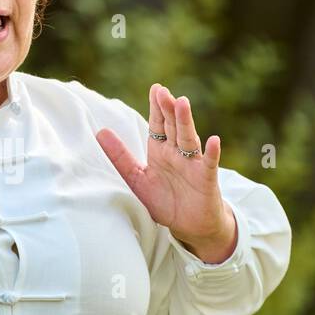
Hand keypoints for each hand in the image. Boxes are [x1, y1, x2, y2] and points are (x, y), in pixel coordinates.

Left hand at [95, 83, 237, 263]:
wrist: (190, 226)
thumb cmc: (165, 200)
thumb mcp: (137, 178)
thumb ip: (120, 157)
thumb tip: (100, 132)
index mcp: (161, 151)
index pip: (158, 125)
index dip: (156, 108)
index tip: (155, 88)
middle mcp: (177, 154)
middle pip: (172, 127)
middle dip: (167, 109)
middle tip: (163, 91)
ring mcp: (193, 165)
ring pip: (189, 139)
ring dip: (186, 121)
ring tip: (182, 103)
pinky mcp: (206, 180)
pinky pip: (209, 164)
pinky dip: (212, 153)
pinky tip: (214, 140)